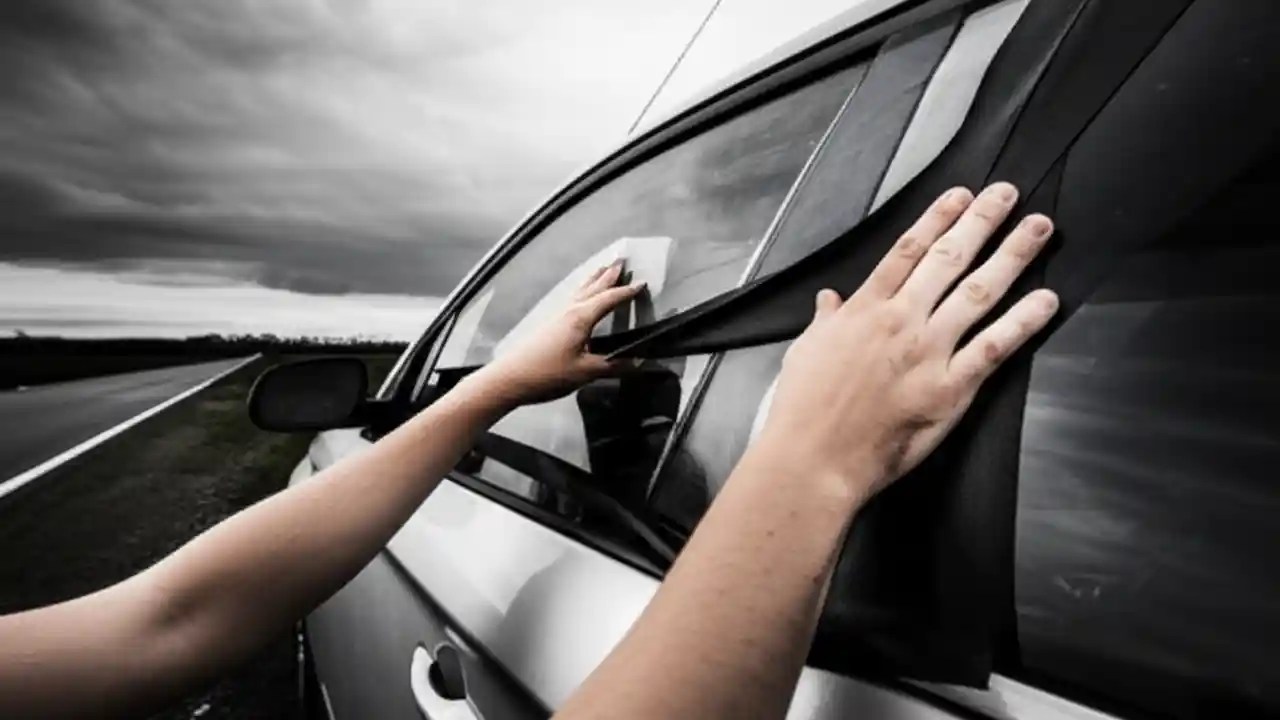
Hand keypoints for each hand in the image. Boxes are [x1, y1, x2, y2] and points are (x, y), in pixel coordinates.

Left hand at [471, 262, 644, 406]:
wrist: (510, 378)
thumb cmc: (548, 373)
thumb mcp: (585, 372)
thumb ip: (613, 366)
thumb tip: (639, 364)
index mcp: (581, 318)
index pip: (609, 300)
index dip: (626, 292)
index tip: (642, 283)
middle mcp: (570, 311)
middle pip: (593, 287)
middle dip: (609, 274)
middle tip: (621, 259)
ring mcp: (557, 315)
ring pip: (581, 290)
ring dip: (594, 278)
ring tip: (603, 267)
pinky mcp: (550, 324)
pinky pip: (572, 298)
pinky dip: (583, 290)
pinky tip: (581, 295)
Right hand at [757, 182, 1058, 500]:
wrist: (813, 458)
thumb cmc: (802, 410)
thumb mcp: (804, 352)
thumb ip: (825, 321)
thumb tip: (828, 298)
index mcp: (864, 309)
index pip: (907, 250)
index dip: (937, 218)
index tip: (960, 195)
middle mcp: (900, 321)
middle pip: (949, 258)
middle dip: (982, 221)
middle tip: (1007, 194)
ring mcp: (928, 352)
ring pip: (978, 292)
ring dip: (1013, 255)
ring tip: (1039, 228)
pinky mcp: (949, 388)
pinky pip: (994, 346)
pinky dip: (1023, 321)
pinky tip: (1046, 300)